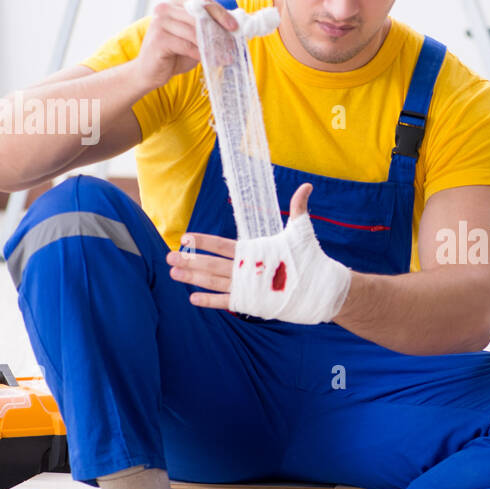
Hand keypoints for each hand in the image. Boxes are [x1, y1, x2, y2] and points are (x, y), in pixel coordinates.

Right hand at [134, 0, 238, 91]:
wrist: (150, 71)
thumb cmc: (175, 54)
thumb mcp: (194, 40)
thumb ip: (207, 31)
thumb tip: (233, 30)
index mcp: (176, 4)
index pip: (202, 3)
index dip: (221, 14)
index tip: (234, 27)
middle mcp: (166, 9)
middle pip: (200, 16)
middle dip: (218, 32)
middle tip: (232, 45)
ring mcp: (160, 23)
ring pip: (194, 32)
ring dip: (212, 46)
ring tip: (224, 56)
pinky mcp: (158, 39)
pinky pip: (187, 46)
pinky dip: (201, 54)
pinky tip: (210, 61)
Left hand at [166, 183, 352, 323]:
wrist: (321, 289)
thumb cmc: (310, 258)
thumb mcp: (302, 231)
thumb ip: (298, 208)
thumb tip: (307, 185)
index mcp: (255, 251)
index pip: (222, 244)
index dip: (203, 241)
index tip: (185, 238)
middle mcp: (246, 269)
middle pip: (211, 264)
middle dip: (189, 260)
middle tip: (169, 258)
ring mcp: (247, 287)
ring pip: (213, 282)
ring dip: (192, 278)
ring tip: (174, 274)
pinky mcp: (251, 303)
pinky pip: (225, 302)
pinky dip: (208, 301)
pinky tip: (192, 298)